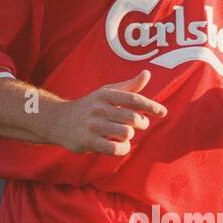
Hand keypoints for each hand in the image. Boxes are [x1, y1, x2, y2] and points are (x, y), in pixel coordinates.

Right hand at [50, 69, 166, 155]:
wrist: (59, 121)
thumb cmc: (89, 107)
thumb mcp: (106, 93)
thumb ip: (128, 86)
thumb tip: (147, 74)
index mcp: (105, 94)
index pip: (134, 99)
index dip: (151, 106)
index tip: (163, 112)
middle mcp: (99, 108)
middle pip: (133, 118)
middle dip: (141, 123)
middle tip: (139, 124)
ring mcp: (92, 125)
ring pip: (125, 133)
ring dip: (130, 137)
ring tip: (125, 135)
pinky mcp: (88, 141)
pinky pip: (114, 148)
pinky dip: (122, 149)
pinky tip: (120, 146)